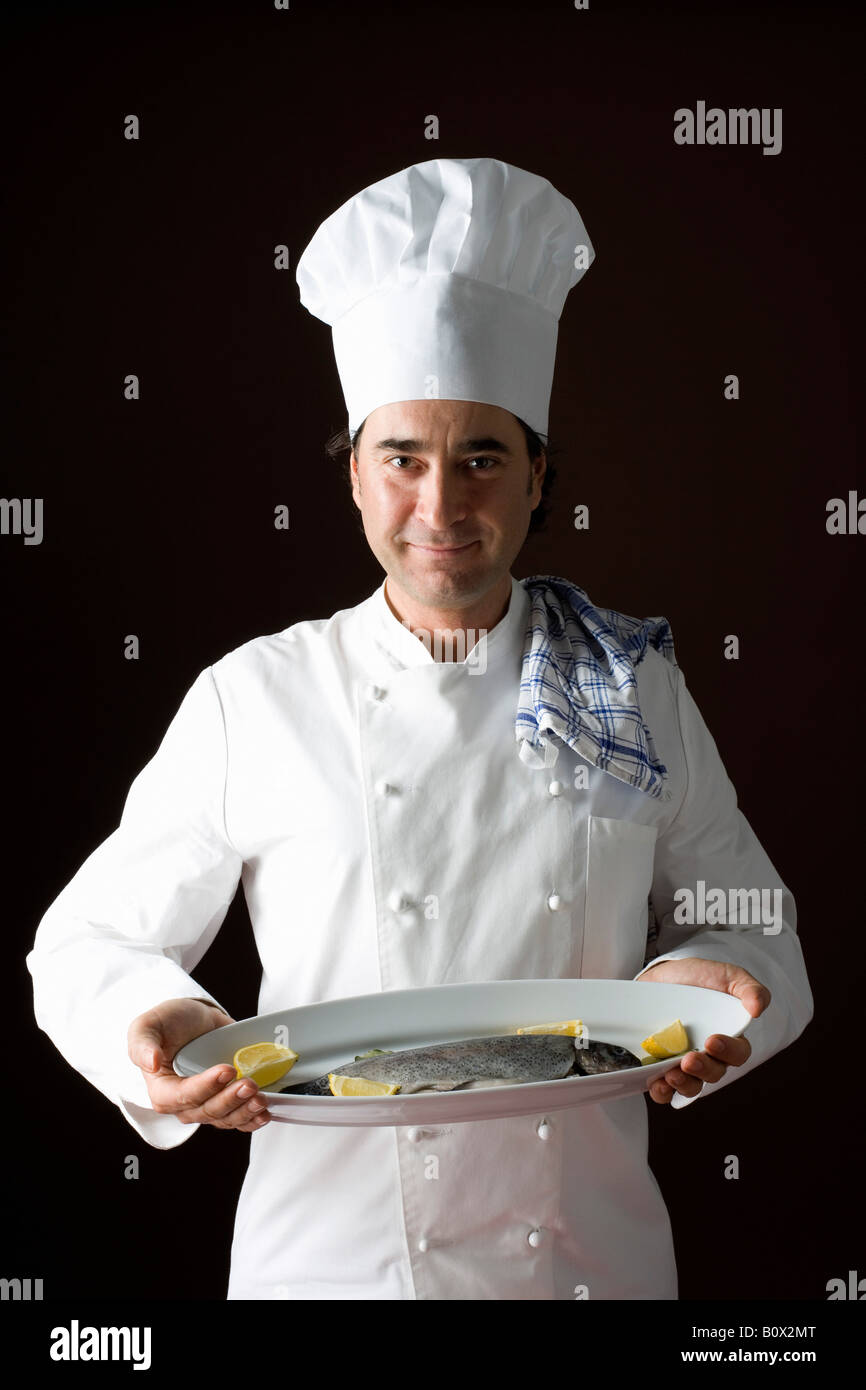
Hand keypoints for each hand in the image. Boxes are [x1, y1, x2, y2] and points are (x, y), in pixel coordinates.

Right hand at [128, 997, 271, 1131]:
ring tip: (260, 1098)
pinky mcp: (226, 1099)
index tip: (227, 1070)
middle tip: (250, 1084)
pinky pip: (238, 1119)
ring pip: (225, 1118)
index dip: (205, 1087)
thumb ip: (142, 1044)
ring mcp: (208, 1102)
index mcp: (162, 1090)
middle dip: (230, 1100)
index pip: (183, 1097)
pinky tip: (264, 1113)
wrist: (195, 1019)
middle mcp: (185, 1103)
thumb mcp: (147, 1026)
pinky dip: (252, 1119)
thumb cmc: (168, 1023)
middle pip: (207, 1111)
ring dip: (244, 1112)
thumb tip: (150, 1062)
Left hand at [636, 957, 769, 1104]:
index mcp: (729, 1037)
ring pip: (690, 1086)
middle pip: (714, 1074)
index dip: (729, 1052)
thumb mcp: (727, 976)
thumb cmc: (700, 977)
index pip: (738, 1053)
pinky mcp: (659, 1065)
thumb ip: (748, 989)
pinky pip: (663, 1089)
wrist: (661, 974)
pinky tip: (657, 1084)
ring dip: (683, 1085)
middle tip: (689, 1060)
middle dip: (703, 1070)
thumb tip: (757, 1009)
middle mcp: (708, 1056)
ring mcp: (683, 1062)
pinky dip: (661, 1091)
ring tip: (671, 1075)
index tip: (712, 1041)